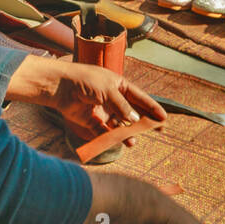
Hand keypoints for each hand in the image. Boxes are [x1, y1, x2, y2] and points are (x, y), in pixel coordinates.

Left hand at [7, 58, 166, 145]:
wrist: (60, 87)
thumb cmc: (85, 81)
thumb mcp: (108, 90)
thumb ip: (122, 106)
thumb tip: (135, 120)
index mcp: (119, 85)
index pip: (139, 98)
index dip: (152, 108)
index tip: (163, 118)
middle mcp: (112, 98)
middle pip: (131, 113)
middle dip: (143, 123)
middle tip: (157, 131)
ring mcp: (103, 111)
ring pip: (119, 125)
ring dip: (126, 133)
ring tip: (132, 141)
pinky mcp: (91, 121)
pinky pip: (104, 132)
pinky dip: (110, 138)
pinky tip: (116, 142)